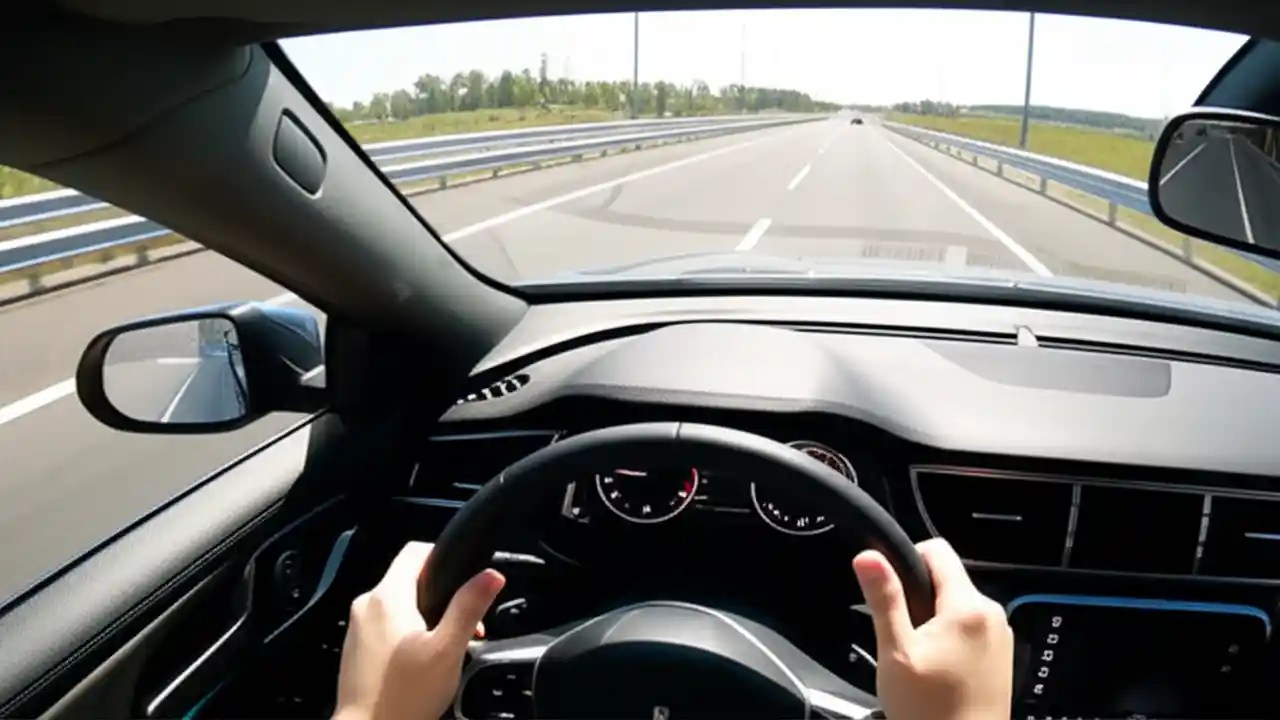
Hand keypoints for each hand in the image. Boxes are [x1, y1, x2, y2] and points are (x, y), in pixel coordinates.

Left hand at [334, 542, 505, 719]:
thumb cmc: (405, 696)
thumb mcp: (448, 649)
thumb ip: (469, 607)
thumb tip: (490, 576)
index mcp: (388, 597)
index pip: (415, 551)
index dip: (442, 557)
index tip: (463, 577)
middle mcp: (366, 605)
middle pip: (409, 580)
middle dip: (441, 597)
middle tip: (464, 625)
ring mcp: (357, 628)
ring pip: (397, 605)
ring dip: (424, 617)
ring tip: (445, 647)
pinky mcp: (355, 648)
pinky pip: (384, 626)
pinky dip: (405, 633)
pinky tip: (421, 661)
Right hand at [853, 538, 1011, 719]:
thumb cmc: (930, 712)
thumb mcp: (896, 652)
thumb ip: (884, 600)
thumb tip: (869, 557)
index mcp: (968, 607)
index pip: (937, 550)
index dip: (907, 561)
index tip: (892, 592)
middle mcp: (992, 615)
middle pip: (946, 579)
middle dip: (919, 599)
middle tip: (903, 638)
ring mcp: (1000, 636)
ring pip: (955, 605)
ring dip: (933, 621)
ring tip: (920, 659)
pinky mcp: (1000, 656)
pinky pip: (969, 629)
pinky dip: (950, 639)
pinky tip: (937, 670)